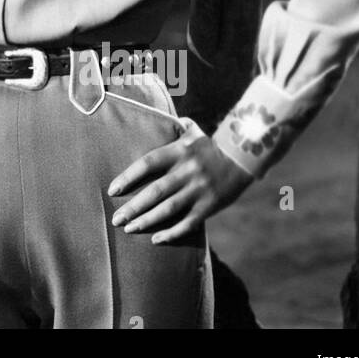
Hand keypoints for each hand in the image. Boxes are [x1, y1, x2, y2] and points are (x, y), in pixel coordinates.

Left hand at [107, 124, 252, 243]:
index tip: (112, 190)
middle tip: (115, 219)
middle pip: (155, 192)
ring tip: (128, 229)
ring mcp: (199, 190)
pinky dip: (171, 232)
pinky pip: (188, 223)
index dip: (128, 177)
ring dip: (146, 221)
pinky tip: (156, 239)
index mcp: (178, 152)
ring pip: (168, 210)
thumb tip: (160, 118)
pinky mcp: (210, 206)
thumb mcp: (193, 132)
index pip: (147, 164)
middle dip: (133, 207)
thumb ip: (175, 128)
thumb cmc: (213, 145)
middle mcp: (187, 172)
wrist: (246, 157)